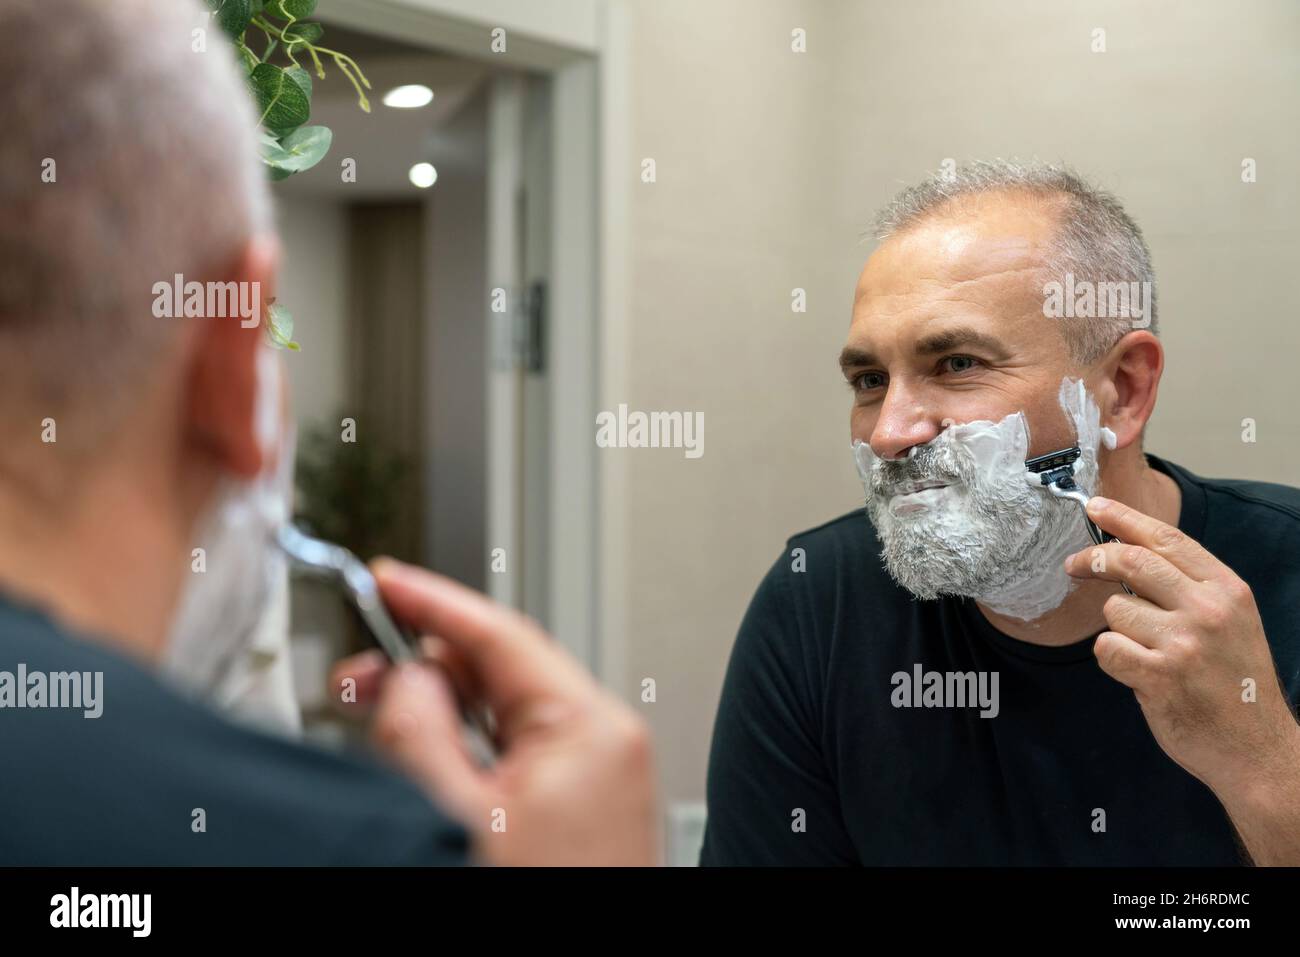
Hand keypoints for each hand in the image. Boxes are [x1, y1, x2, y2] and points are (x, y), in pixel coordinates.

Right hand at [330, 559, 657, 865]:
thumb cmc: (535, 902)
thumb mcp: (453, 813)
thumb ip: (417, 729)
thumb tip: (404, 678)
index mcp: (587, 727)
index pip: (499, 634)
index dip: (431, 601)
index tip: (384, 579)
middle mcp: (603, 743)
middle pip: (499, 673)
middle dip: (423, 668)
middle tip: (354, 680)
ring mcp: (597, 778)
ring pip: (502, 716)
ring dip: (437, 713)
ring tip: (376, 725)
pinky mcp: (583, 812)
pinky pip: (515, 757)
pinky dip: (464, 751)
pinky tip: (421, 763)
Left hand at [1064, 496, 1299, 795]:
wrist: (1258, 749)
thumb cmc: (1235, 683)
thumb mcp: (1231, 622)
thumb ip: (1189, 587)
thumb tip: (1128, 553)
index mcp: (1227, 590)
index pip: (1166, 539)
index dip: (1124, 519)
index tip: (1095, 507)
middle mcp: (1208, 610)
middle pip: (1131, 562)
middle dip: (1094, 559)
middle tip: (1074, 565)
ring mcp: (1183, 643)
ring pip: (1114, 610)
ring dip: (1117, 630)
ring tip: (1146, 654)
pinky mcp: (1159, 676)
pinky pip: (1107, 648)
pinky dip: (1112, 659)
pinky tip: (1138, 675)